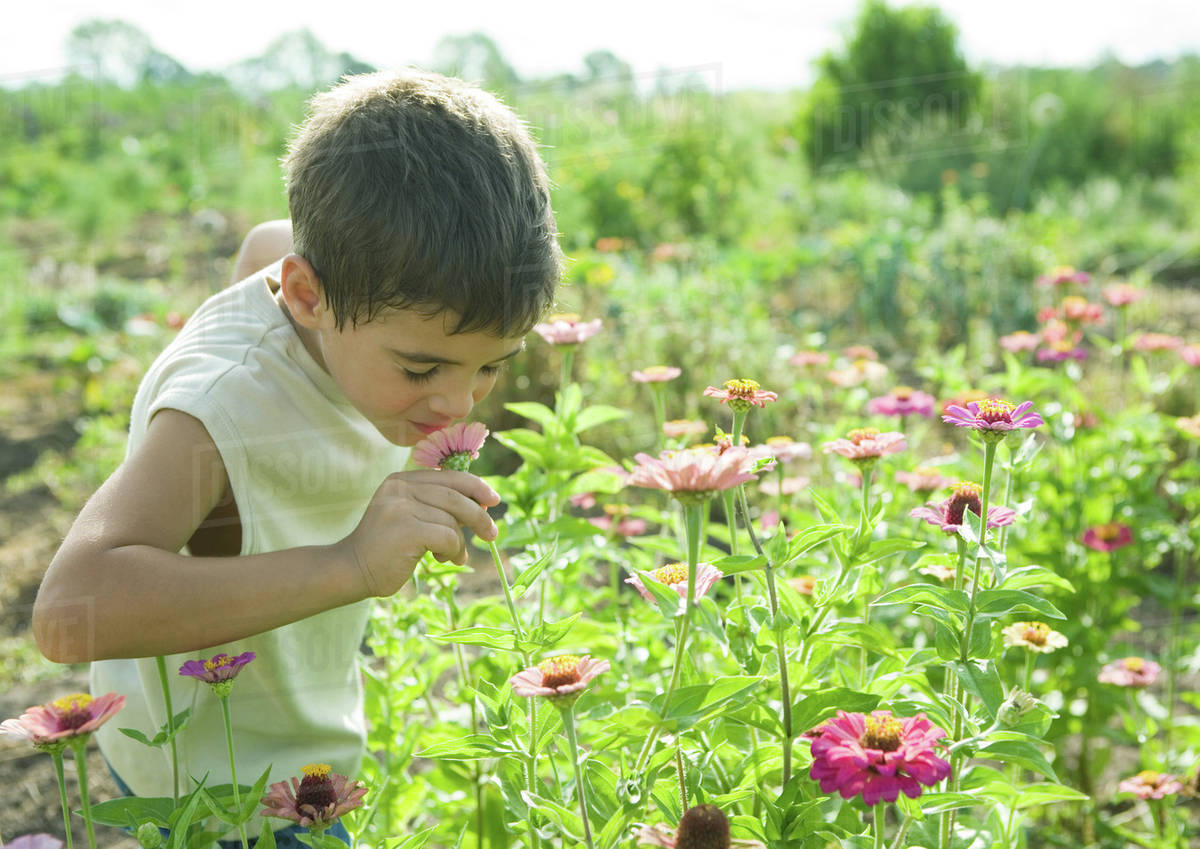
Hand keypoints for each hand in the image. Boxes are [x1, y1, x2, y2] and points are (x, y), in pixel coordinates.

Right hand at [340, 470, 499, 596]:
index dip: (476, 486)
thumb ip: (437, 506)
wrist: (352, 570)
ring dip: (460, 542)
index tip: (493, 500)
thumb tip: (482, 503)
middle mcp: (400, 488)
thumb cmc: (387, 547)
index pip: (449, 476)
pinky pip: (448, 538)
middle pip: (456, 497)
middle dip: (479, 517)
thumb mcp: (411, 516)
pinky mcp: (406, 529)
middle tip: (492, 535)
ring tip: (453, 556)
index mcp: (402, 480)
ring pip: (452, 521)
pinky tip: (444, 559)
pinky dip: (453, 551)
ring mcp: (401, 507)